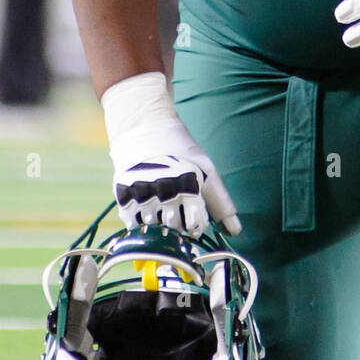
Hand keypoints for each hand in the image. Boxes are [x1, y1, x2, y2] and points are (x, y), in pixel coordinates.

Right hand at [113, 151, 240, 237]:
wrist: (144, 127)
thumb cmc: (180, 150)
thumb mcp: (206, 171)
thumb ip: (221, 203)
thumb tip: (235, 232)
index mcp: (190, 184)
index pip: (196, 226)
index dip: (195, 226)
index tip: (192, 220)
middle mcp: (165, 190)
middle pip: (174, 229)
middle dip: (176, 225)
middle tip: (173, 210)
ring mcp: (143, 193)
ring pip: (153, 229)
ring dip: (157, 223)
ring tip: (158, 205)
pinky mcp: (123, 194)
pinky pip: (133, 224)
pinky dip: (139, 220)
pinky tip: (144, 204)